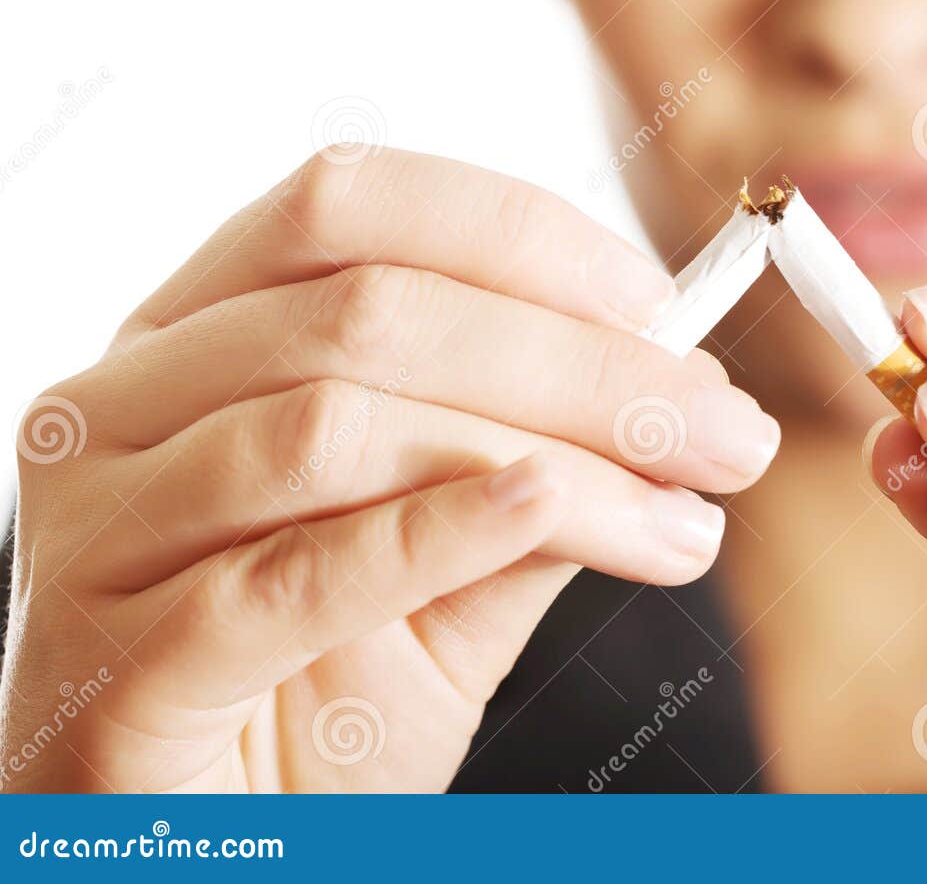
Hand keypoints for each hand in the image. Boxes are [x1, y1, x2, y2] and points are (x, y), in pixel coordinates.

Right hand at [3, 148, 779, 791]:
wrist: (216, 851)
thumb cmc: (319, 689)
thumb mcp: (450, 561)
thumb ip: (533, 463)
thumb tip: (683, 384)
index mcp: (191, 337)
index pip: (347, 209)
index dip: (515, 234)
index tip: (655, 301)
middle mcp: (119, 405)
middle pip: (369, 313)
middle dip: (582, 365)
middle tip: (725, 430)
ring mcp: (99, 531)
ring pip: (341, 426)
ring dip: (553, 461)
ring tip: (681, 517)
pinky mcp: (114, 664)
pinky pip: (296, 571)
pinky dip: (440, 533)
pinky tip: (554, 515)